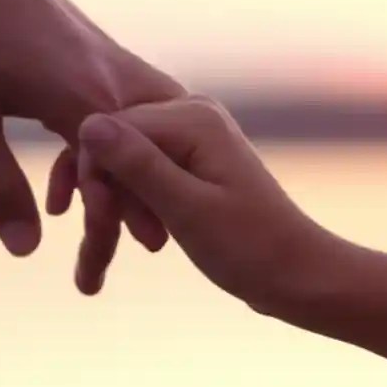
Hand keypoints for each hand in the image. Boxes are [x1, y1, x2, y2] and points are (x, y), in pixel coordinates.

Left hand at [0, 0, 183, 257]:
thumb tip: (27, 251)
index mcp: (85, 96)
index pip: (117, 181)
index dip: (108, 233)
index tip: (95, 276)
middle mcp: (111, 74)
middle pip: (148, 156)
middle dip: (140, 208)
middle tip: (127, 256)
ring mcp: (105, 53)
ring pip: (148, 125)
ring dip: (135, 172)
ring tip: (120, 217)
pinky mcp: (91, 42)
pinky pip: (128, 101)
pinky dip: (121, 140)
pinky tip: (82, 160)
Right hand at [74, 95, 328, 304]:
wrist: (297, 273)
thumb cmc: (250, 248)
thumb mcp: (186, 209)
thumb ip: (138, 164)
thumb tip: (89, 123)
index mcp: (193, 117)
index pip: (110, 128)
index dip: (94, 174)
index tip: (97, 223)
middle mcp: (193, 112)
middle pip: (115, 139)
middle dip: (101, 189)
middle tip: (96, 247)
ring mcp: (194, 134)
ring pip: (125, 157)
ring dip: (113, 201)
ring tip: (104, 255)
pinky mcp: (194, 158)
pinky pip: (145, 168)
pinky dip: (132, 201)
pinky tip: (132, 235)